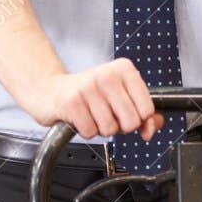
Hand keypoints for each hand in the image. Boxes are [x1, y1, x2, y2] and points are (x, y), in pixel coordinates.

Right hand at [23, 58, 157, 140]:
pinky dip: (86, 131)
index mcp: (124, 69)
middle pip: (131, 122)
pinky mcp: (71, 102)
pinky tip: (80, 118)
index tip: (126, 113)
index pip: (147, 109)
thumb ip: (144, 114)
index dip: (138, 119)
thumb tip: (151, 129)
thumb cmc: (90, 94)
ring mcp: (88, 87)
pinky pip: (90, 132)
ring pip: (110, 129)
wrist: (50, 90)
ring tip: (92, 114)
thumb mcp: (121, 97)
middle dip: (119, 126)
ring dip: (101, 129)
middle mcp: (107, 74)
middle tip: (106, 115)